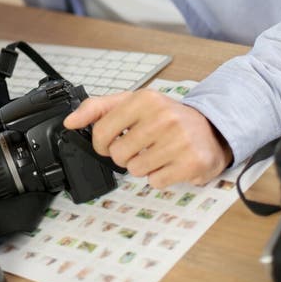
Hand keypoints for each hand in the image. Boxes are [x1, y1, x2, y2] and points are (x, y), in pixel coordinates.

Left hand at [63, 90, 231, 187]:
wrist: (211, 128)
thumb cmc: (166, 117)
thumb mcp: (132, 103)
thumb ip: (98, 108)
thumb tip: (70, 121)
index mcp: (145, 99)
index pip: (102, 131)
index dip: (101, 143)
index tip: (112, 142)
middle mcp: (163, 117)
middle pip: (118, 155)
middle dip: (125, 155)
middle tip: (141, 146)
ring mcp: (179, 141)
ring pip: (135, 170)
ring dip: (142, 166)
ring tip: (157, 152)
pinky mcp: (191, 163)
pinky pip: (155, 182)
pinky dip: (159, 177)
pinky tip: (170, 163)